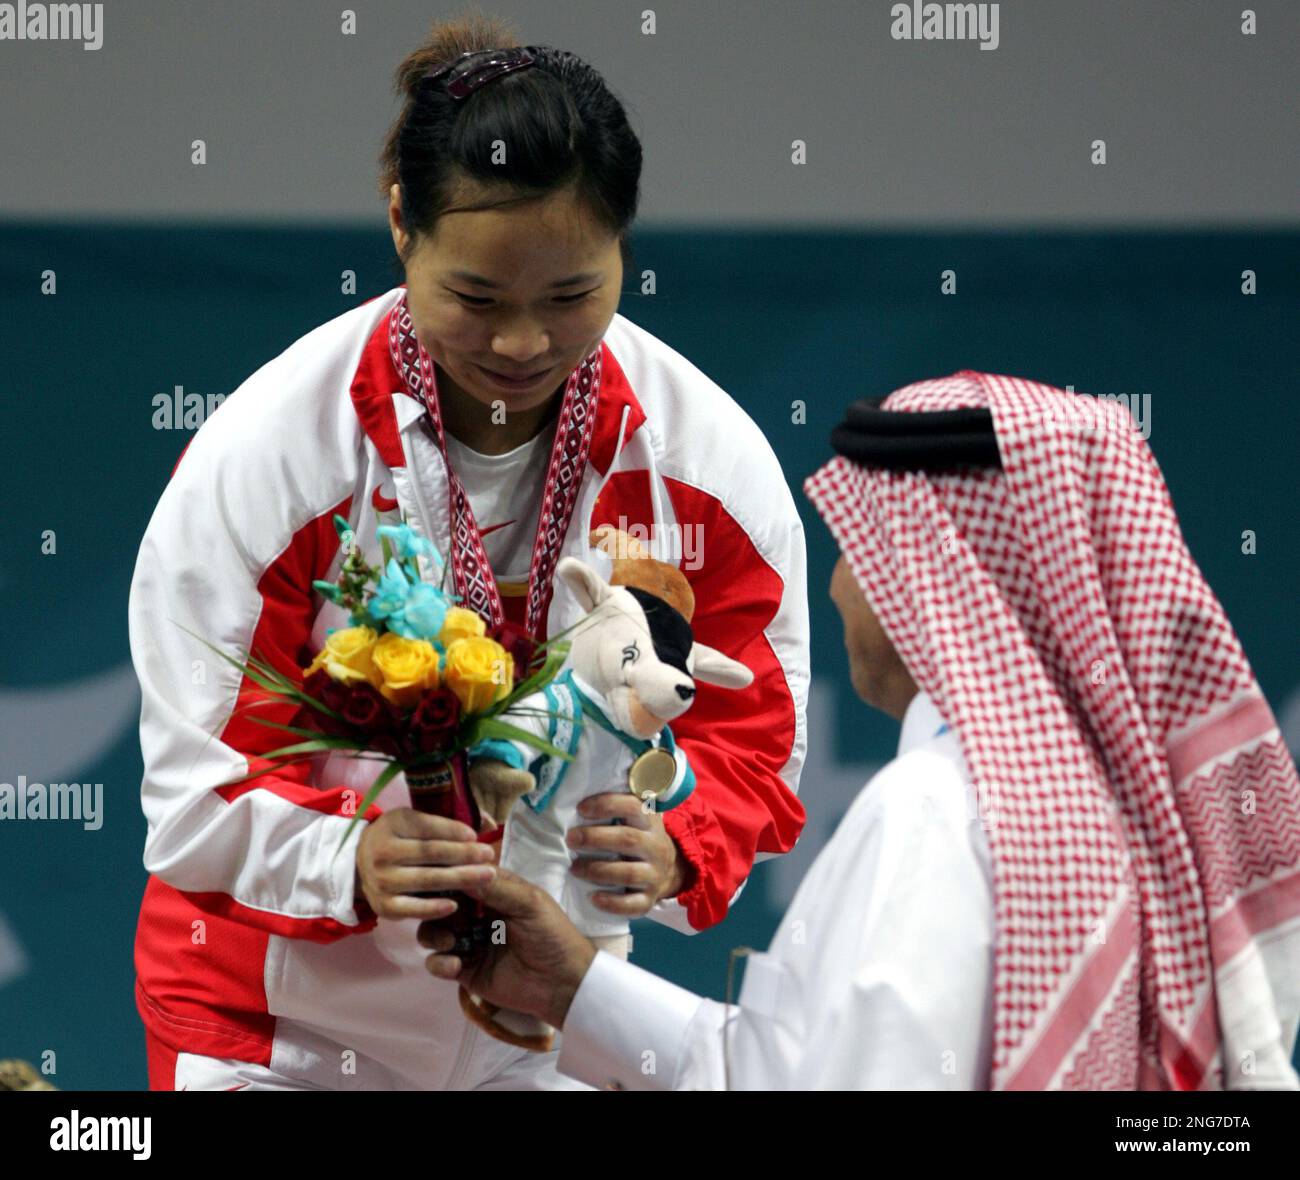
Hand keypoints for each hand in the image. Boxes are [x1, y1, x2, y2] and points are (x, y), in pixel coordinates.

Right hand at [355, 807, 496, 919]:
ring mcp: (381, 880)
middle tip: (490, 855)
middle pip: (430, 853)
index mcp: (394, 824)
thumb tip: (490, 824)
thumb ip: (450, 822)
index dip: (452, 831)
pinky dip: (432, 908)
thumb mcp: (417, 820)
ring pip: (425, 879)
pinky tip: (455, 905)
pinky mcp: (383, 906)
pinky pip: (411, 908)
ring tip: (486, 876)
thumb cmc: (402, 838)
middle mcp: (383, 851)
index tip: (476, 836)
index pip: (427, 827)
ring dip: (459, 878)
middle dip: (463, 854)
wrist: (361, 863)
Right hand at [419, 869, 595, 1028]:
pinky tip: (456, 964)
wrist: (562, 983)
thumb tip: (461, 867)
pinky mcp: (465, 969)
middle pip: (440, 904)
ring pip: (432, 932)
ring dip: (433, 934)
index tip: (433, 878)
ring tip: (449, 942)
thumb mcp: (528, 903)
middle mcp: (476, 913)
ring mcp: (469, 941)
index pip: (461, 877)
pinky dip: (439, 962)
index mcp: (493, 892)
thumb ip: (495, 887)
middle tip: (440, 914)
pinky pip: (438, 963)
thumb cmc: (551, 934)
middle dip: (433, 907)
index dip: (445, 876)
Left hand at [566, 793, 691, 916]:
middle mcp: (656, 847)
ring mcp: (654, 875)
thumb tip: (580, 786)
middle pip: (627, 840)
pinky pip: (633, 905)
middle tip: (570, 838)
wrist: (670, 871)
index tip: (580, 808)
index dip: (607, 805)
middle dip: (595, 838)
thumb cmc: (640, 838)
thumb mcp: (637, 819)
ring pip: (628, 873)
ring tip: (574, 868)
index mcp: (650, 822)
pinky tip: (593, 898)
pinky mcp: (649, 899)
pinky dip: (612, 902)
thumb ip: (618, 805)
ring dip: (597, 870)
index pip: (633, 807)